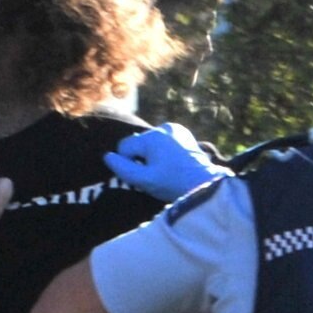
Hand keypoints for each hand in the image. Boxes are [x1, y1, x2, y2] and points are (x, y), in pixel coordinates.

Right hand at [103, 123, 221, 202]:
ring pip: (150, 142)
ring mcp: (175, 129)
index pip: (125, 147)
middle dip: (141, 158)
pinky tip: (172, 163)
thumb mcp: (144, 181)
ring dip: (152, 154)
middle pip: (138, 143)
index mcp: (152, 137)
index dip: (129, 164)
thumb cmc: (173, 184)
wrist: (205, 184)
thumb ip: (123, 169)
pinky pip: (163, 140)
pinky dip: (163, 150)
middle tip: (156, 175)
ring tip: (165, 170)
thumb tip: (108, 156)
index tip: (143, 176)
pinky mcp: (183, 133)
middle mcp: (163, 127)